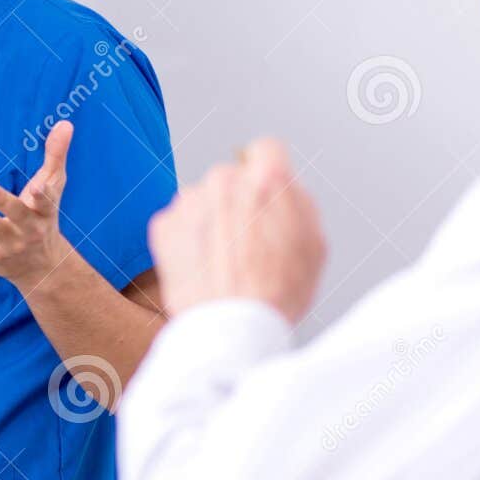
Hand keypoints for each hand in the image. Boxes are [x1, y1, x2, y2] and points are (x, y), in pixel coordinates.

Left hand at [0, 120, 73, 290]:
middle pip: (15, 214)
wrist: (42, 268)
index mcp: (45, 212)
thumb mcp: (54, 187)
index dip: (43, 196)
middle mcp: (28, 229)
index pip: (47, 202)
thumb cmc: (45, 217)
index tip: (40, 186)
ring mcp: (7, 242)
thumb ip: (56, 155)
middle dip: (2, 201)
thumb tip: (65, 123)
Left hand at [146, 137, 324, 324]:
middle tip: (247, 242)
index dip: (269, 174)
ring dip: (212, 221)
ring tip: (224, 262)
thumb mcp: (315, 244)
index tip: (265, 192)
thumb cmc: (276, 294)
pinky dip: (188, 241)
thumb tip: (287, 190)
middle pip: (232, 178)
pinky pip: (179, 224)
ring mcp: (190, 201)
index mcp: (267, 179)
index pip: (267, 150)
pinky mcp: (164, 225)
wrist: (232, 329)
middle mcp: (224, 180)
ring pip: (203, 201)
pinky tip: (204, 268)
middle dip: (239, 202)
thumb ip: (300, 204)